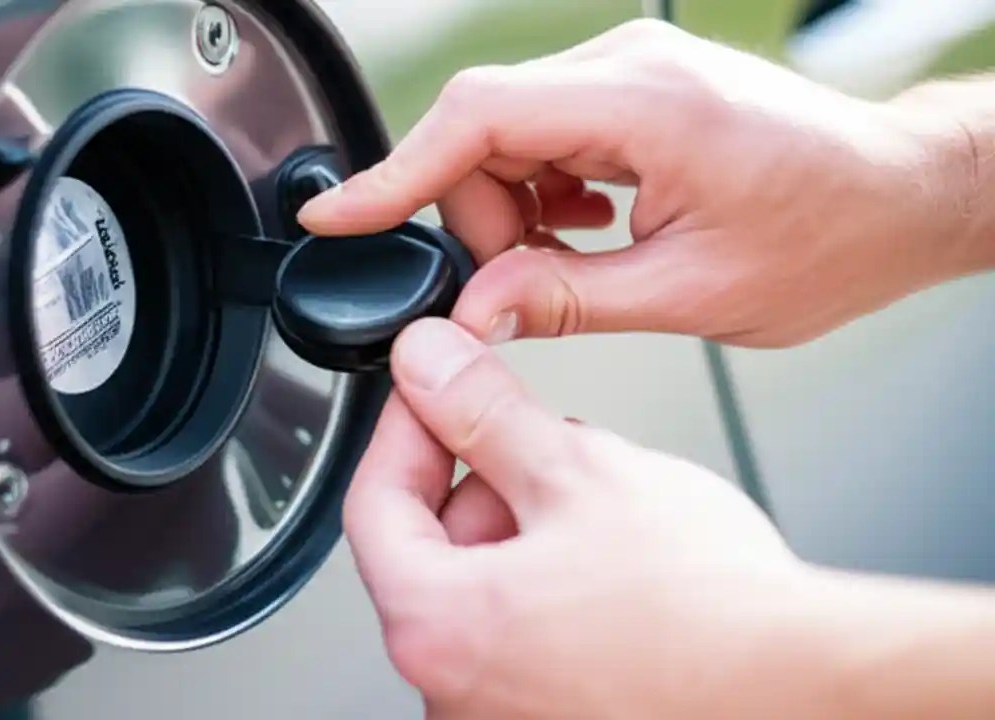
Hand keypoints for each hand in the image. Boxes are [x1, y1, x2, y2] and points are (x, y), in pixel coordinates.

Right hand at [300, 19, 990, 346]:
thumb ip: (565, 298)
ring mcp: (632, 70)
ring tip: (579, 255)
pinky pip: (547, 128)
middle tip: (526, 281)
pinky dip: (545, 187)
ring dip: (515, 206)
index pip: (478, 120)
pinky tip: (590, 225)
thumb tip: (476, 312)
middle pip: (483, 128)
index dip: (394, 171)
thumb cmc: (830, 235)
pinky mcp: (635, 87)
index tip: (339, 213)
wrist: (900, 193)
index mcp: (644, 106)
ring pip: (509, 132)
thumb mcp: (688, 292)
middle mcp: (629, 68)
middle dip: (479, 215)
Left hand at [345, 318, 810, 718]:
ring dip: (532, 530)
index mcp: (437, 628)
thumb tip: (429, 367)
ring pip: (490, 586)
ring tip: (610, 516)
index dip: (409, 428)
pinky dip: (559, 586)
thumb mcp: (580, 475)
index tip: (436, 391)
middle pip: (435, 548)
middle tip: (553, 449)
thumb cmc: (711, 613)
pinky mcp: (554, 719)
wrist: (810, 692)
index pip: (375, 504)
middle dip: (488, 483)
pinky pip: (530, 631)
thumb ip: (485, 413)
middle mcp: (454, 691)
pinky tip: (622, 568)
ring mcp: (504, 714)